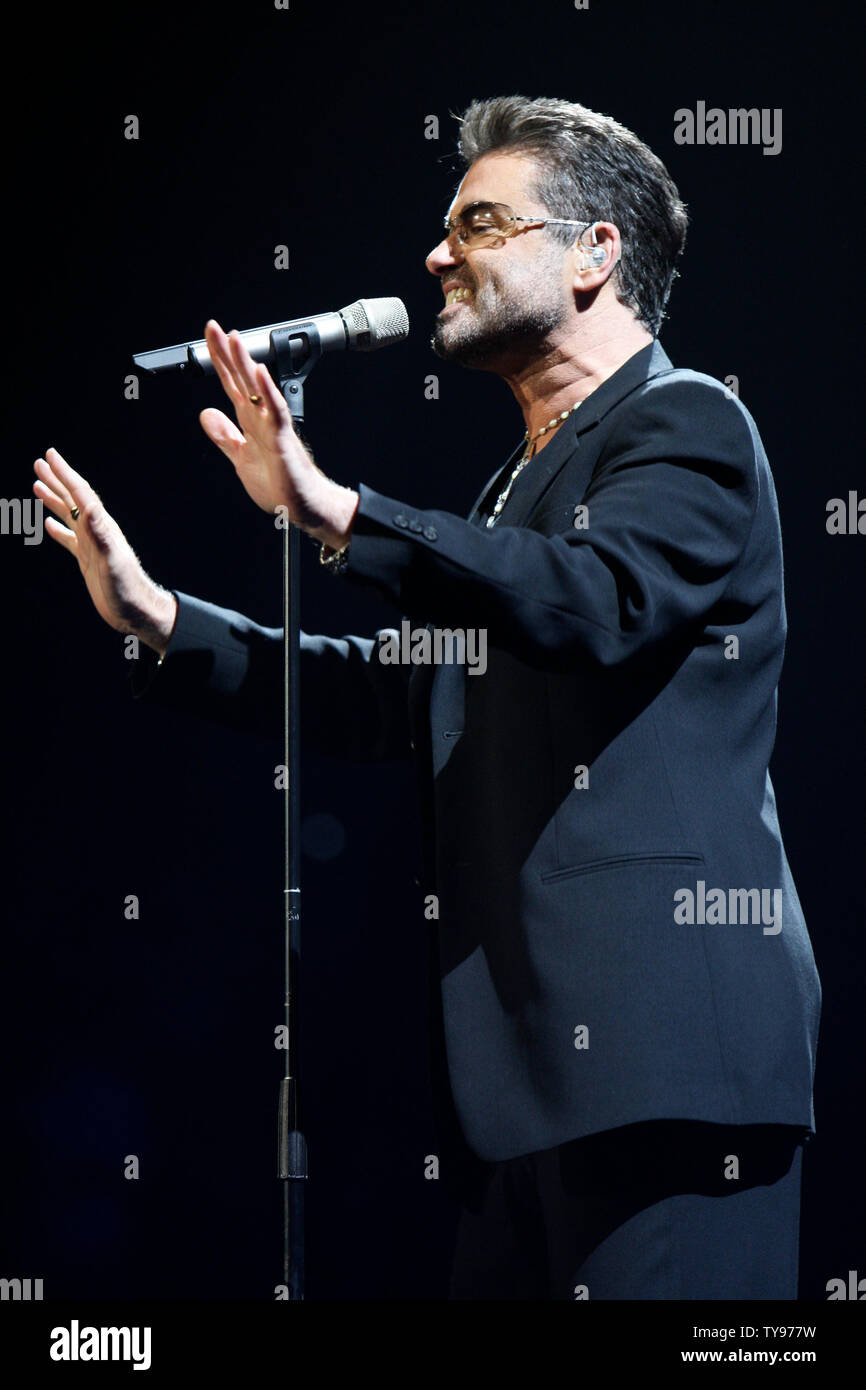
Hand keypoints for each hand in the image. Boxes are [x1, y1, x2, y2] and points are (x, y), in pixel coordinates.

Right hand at [33, 448, 176, 654]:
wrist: (136, 611)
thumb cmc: (128, 588)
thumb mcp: (113, 560)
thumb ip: (102, 534)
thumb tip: (89, 507)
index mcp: (101, 527)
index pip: (79, 493)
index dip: (64, 473)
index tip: (50, 455)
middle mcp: (96, 531)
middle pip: (73, 499)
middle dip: (56, 479)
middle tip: (39, 463)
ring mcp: (91, 545)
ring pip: (68, 515)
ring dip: (54, 499)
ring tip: (37, 485)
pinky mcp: (88, 560)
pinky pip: (69, 539)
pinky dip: (58, 529)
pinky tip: (48, 524)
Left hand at [198, 320, 358, 548]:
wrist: (301, 506)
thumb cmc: (279, 484)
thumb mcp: (240, 457)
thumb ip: (225, 436)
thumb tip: (206, 415)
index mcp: (250, 421)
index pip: (231, 384)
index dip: (219, 362)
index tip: (209, 338)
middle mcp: (261, 417)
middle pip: (241, 379)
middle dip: (228, 353)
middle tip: (214, 328)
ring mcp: (273, 426)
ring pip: (258, 389)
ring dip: (246, 364)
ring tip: (235, 340)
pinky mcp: (282, 439)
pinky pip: (275, 411)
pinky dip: (268, 392)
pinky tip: (259, 373)